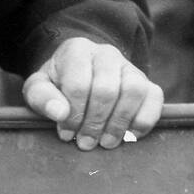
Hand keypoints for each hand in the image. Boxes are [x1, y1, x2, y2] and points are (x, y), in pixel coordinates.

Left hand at [22, 37, 162, 149]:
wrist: (79, 72)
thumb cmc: (57, 83)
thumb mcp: (39, 87)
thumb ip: (42, 97)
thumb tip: (60, 113)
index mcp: (77, 50)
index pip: (78, 84)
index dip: (73, 114)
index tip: (66, 133)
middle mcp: (106, 53)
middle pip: (106, 90)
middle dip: (95, 122)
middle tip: (86, 143)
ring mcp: (129, 66)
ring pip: (134, 91)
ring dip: (119, 123)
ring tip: (106, 142)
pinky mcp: (147, 81)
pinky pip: (155, 98)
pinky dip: (144, 120)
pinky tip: (129, 136)